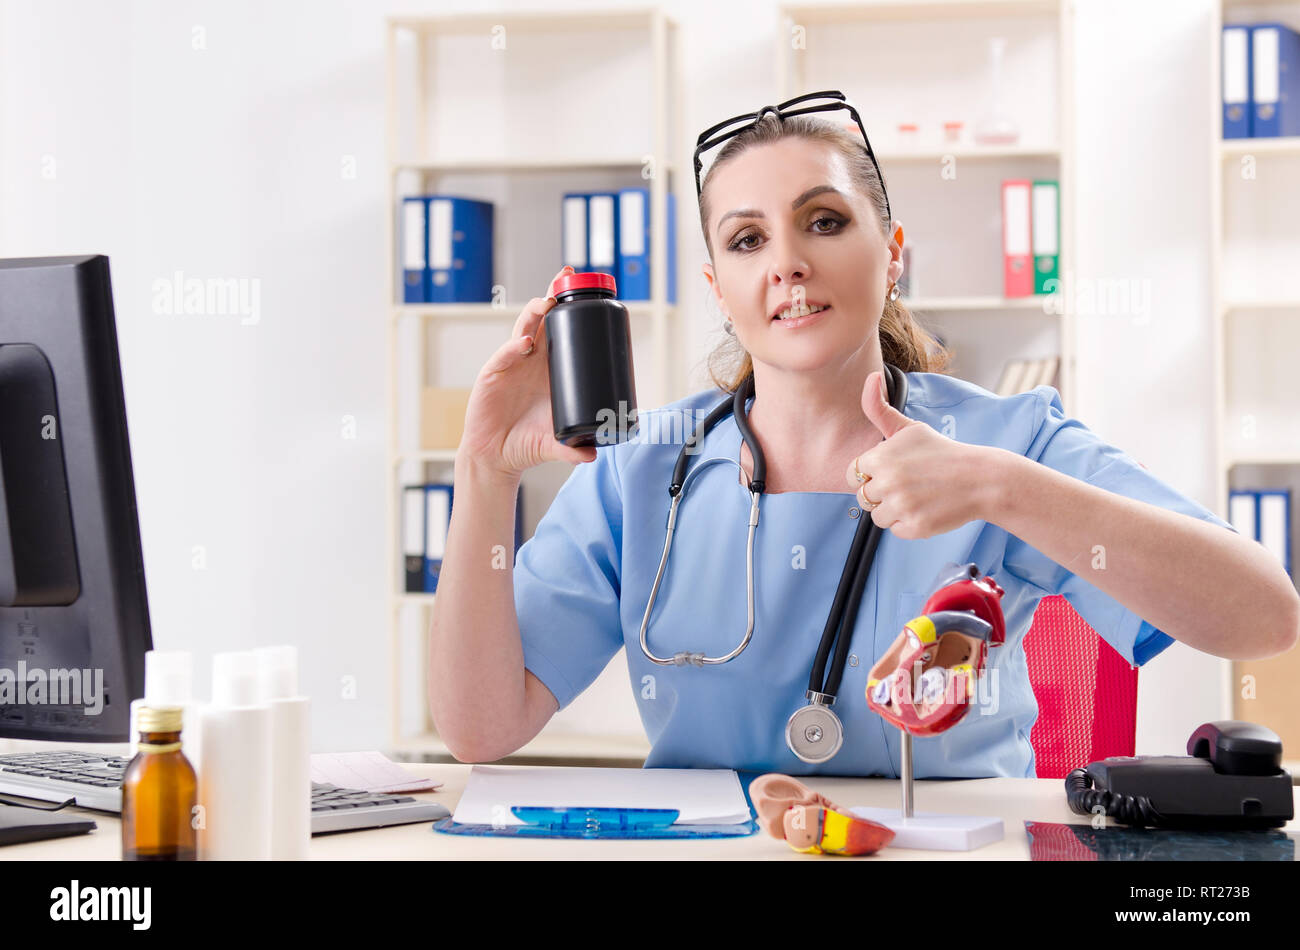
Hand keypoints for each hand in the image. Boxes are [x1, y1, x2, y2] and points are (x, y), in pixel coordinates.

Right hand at [458, 266, 597, 481]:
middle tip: (566, 279)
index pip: (563, 331)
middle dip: (553, 298)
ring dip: (534, 314)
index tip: (590, 291)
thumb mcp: (553, 443)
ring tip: (547, 304)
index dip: (572, 311)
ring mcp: (511, 365)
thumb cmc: (526, 443)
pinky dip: (513, 349)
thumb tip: (594, 454)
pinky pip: (503, 356)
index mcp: (550, 368)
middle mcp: (531, 360)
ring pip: (523, 330)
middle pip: (543, 320)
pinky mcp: (492, 375)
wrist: (496, 456)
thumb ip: (572, 448)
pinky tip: (524, 345)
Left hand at [843, 370, 990, 539]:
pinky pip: (896, 530)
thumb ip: (879, 409)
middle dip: (882, 493)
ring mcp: (901, 506)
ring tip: (918, 496)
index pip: (853, 474)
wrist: (981, 478)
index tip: (892, 470)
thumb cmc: (942, 452)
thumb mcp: (909, 428)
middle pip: (864, 497)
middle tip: (909, 484)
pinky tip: (926, 508)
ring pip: (878, 516)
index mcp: (880, 458)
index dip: (871, 473)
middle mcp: (887, 482)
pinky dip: (909, 524)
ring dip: (894, 510)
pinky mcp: (914, 527)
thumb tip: (870, 377)